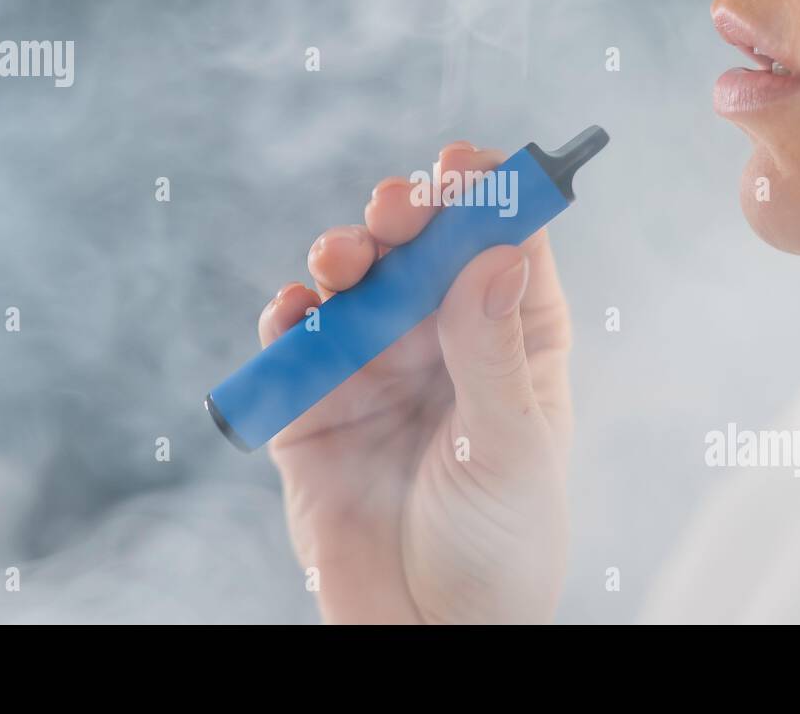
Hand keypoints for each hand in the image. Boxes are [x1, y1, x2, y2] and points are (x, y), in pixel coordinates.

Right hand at [260, 141, 573, 623]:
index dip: (486, 197)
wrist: (427, 631)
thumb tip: (496, 251)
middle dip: (406, 216)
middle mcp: (442, 339)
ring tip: (341, 260)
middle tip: (395, 208)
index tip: (464, 168)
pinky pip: (295, 343)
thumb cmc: (498, 544)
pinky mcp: (314, 403)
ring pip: (355, 283)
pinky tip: (296, 310)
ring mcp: (375, 366)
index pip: (501, 244)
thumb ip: (492, 352)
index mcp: (510, 338)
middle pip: (421, 249)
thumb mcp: (510, 447)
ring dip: (344, 256)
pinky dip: (289, 318)